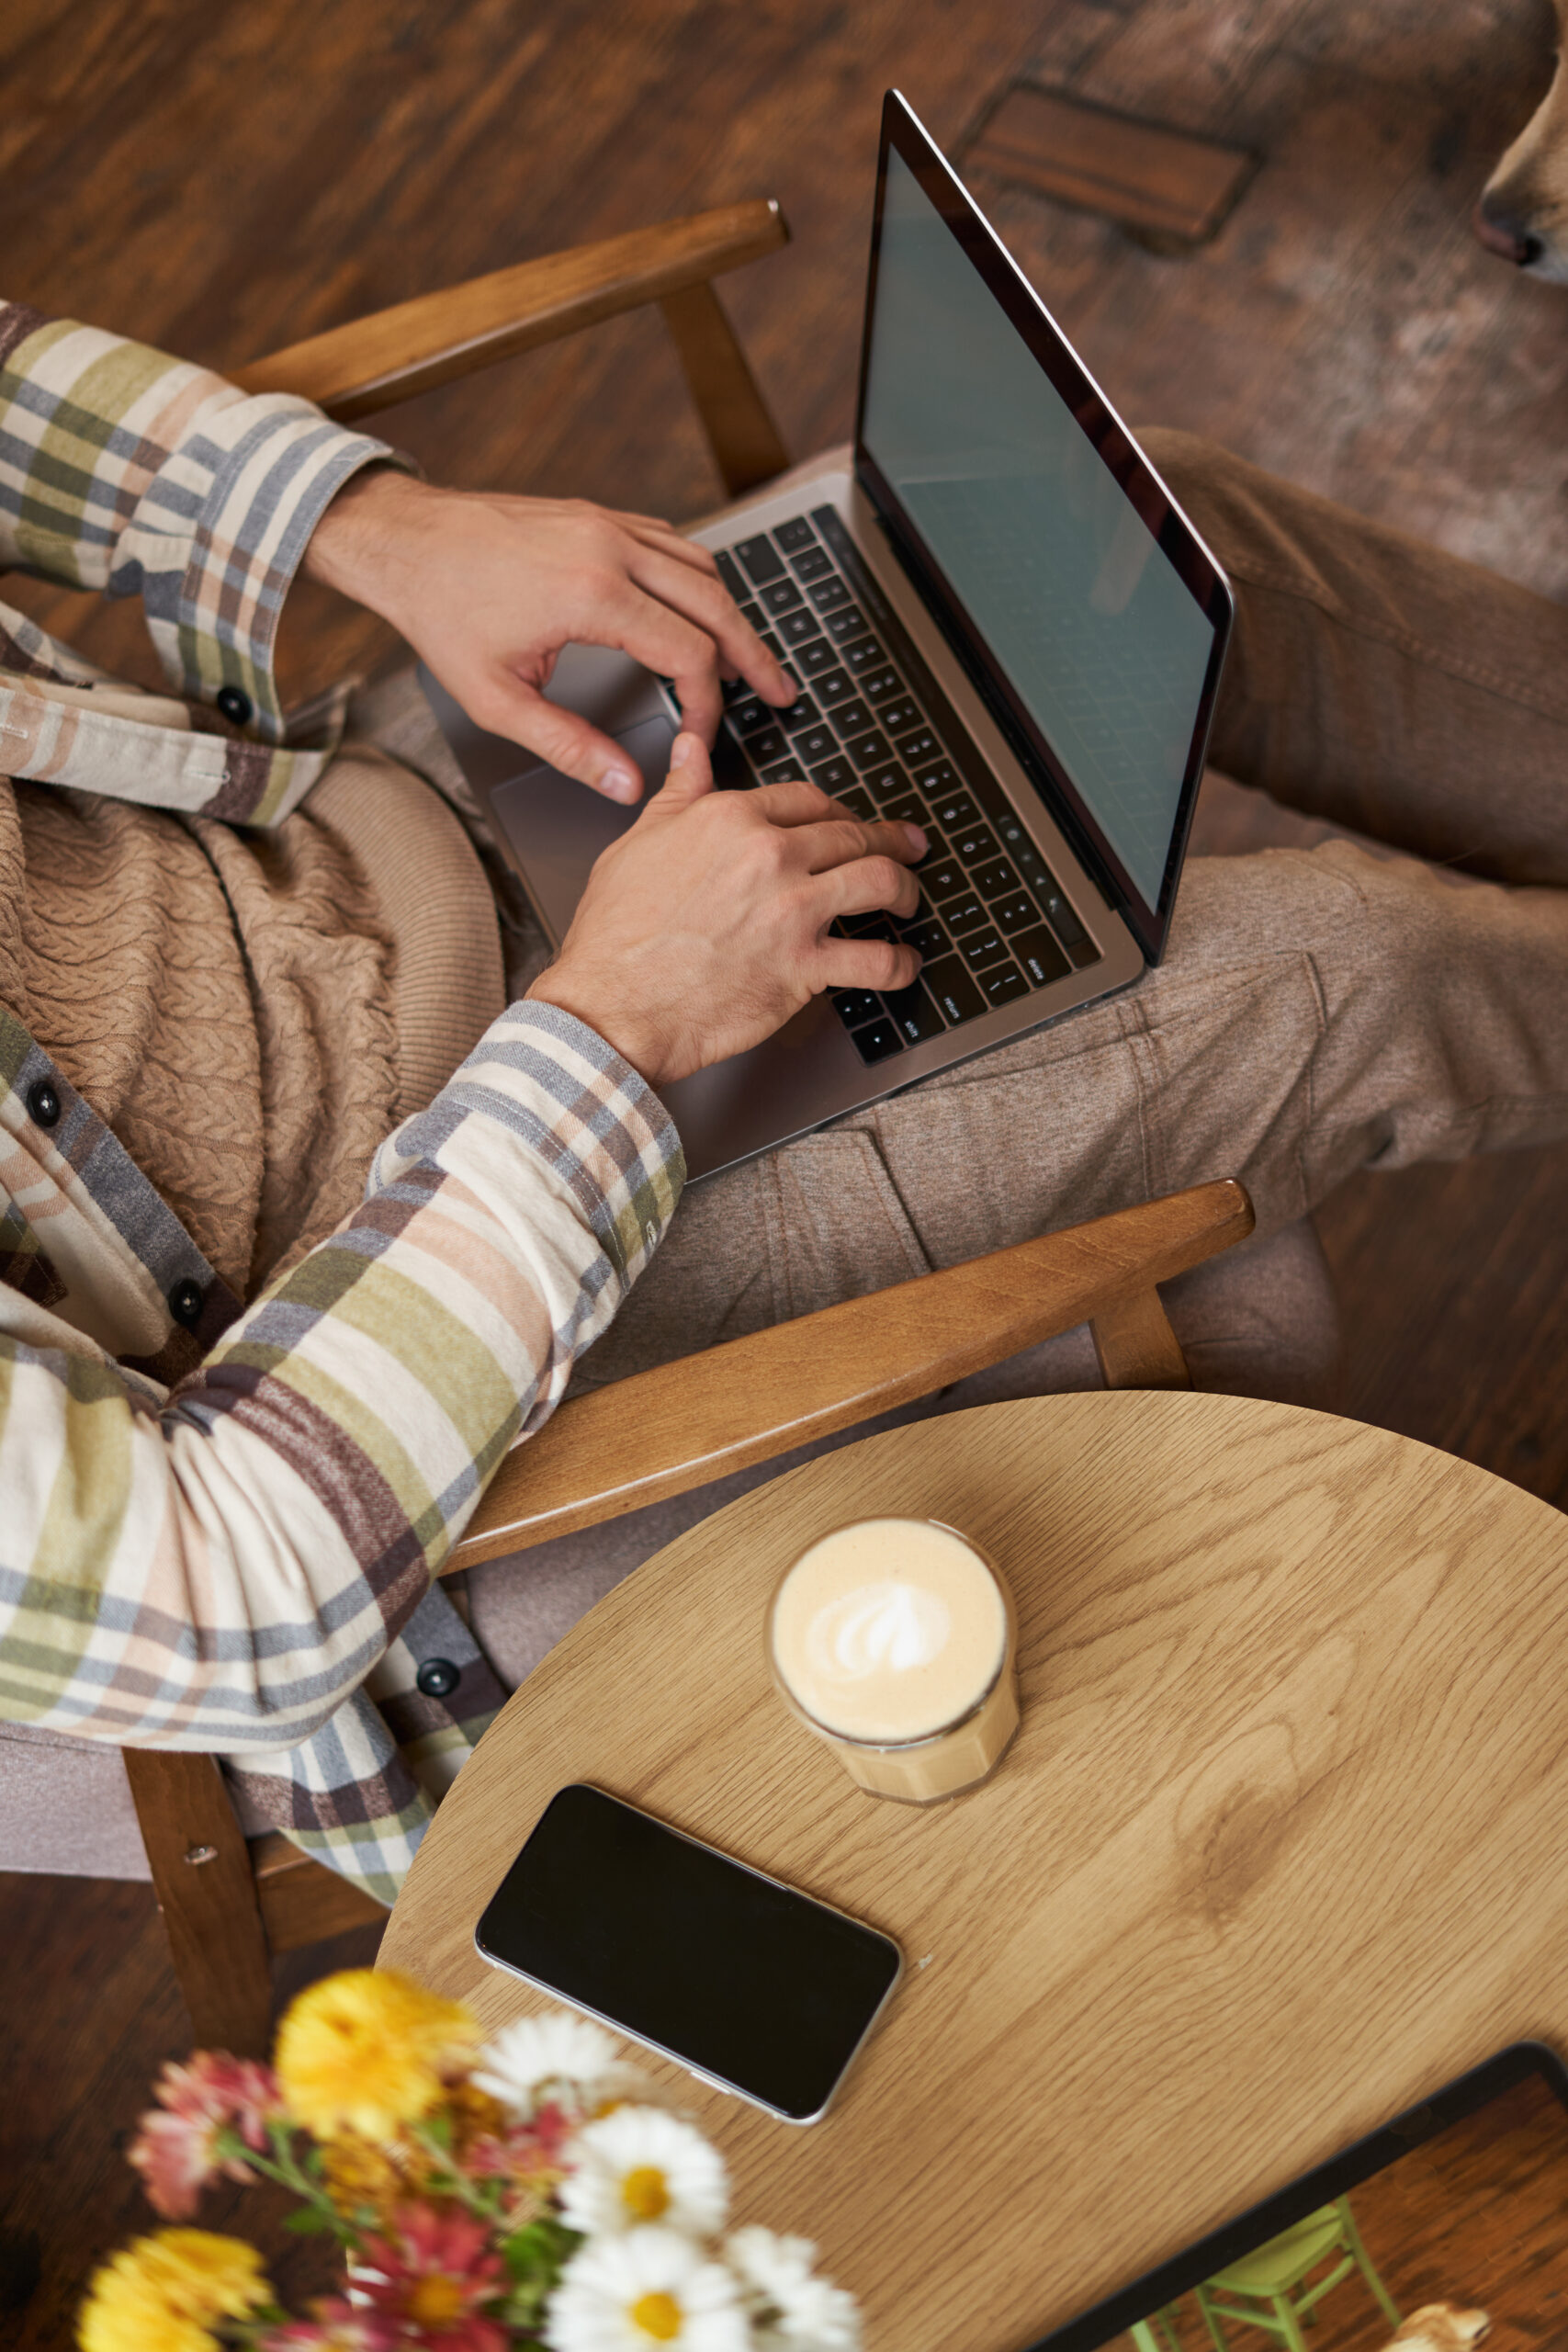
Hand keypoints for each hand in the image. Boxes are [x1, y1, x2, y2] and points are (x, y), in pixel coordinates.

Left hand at [303, 468, 793, 801]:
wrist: (403, 539)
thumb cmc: (441, 613)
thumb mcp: (497, 701)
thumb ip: (569, 748)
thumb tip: (626, 787)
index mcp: (592, 595)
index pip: (688, 654)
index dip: (708, 704)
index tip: (702, 737)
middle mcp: (610, 548)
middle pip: (716, 604)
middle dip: (754, 655)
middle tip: (781, 691)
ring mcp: (607, 523)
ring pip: (701, 566)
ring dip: (729, 614)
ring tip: (745, 659)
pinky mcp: (598, 513)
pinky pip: (671, 543)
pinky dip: (696, 579)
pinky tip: (698, 610)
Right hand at [526, 734, 926, 1086]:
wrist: (613, 1005)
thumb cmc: (616, 936)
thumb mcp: (638, 843)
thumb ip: (679, 794)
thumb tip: (690, 751)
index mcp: (731, 819)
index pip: (808, 800)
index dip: (837, 811)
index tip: (847, 821)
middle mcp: (770, 856)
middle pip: (852, 835)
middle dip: (888, 840)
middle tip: (905, 847)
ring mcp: (793, 912)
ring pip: (879, 881)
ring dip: (906, 888)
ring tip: (910, 897)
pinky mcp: (804, 968)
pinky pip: (875, 960)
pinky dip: (901, 963)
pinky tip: (905, 963)